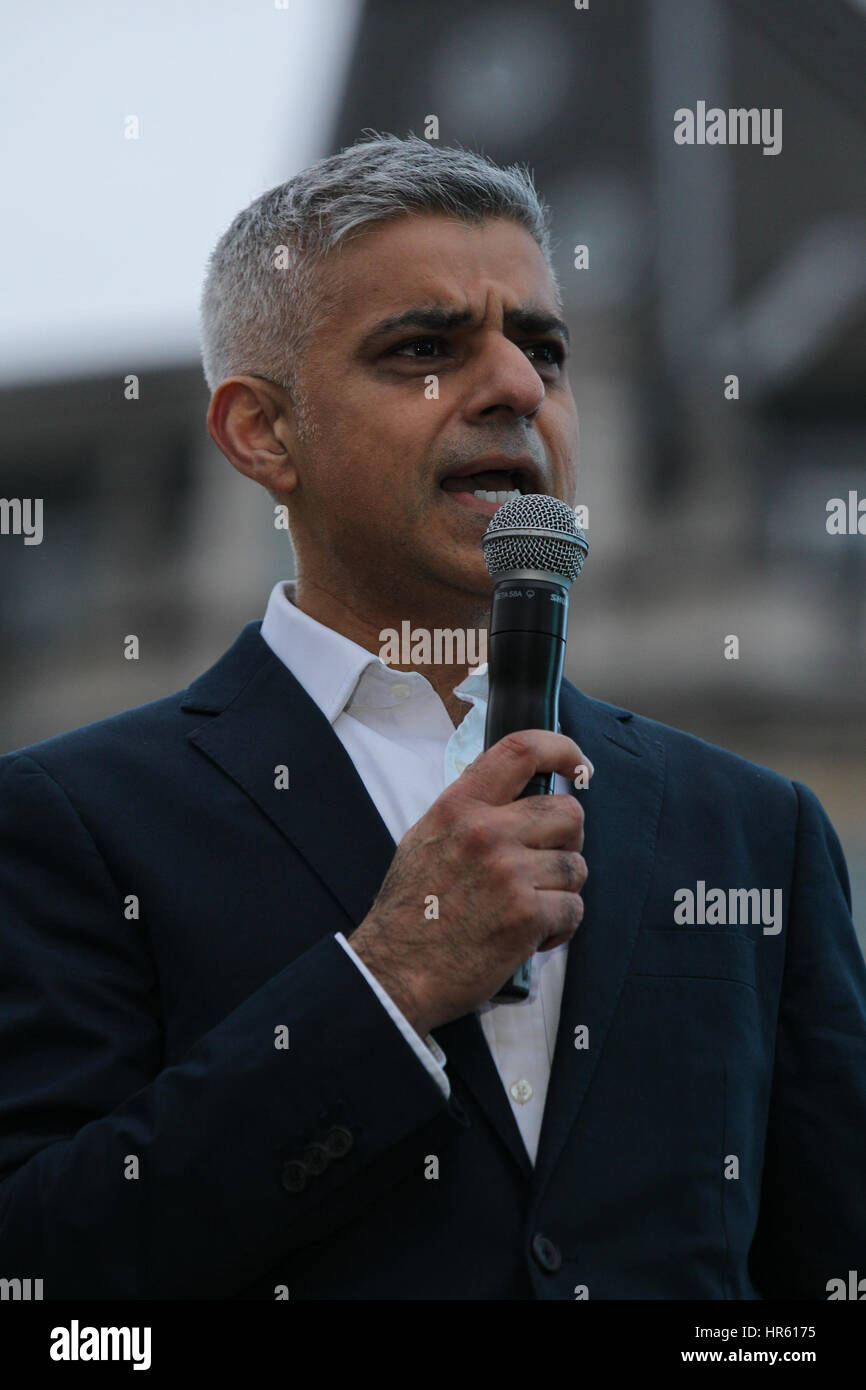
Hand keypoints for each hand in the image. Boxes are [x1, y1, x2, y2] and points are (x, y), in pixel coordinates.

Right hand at [348, 730, 590, 1034]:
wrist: (395, 972)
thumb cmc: (410, 911)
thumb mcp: (425, 839)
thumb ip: (470, 813)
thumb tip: (518, 799)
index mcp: (458, 806)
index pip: (521, 751)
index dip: (560, 748)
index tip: (577, 762)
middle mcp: (486, 832)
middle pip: (568, 812)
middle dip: (568, 839)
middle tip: (546, 862)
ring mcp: (510, 873)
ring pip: (575, 865)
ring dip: (561, 889)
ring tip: (527, 906)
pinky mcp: (527, 915)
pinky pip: (573, 908)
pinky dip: (560, 926)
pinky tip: (530, 935)